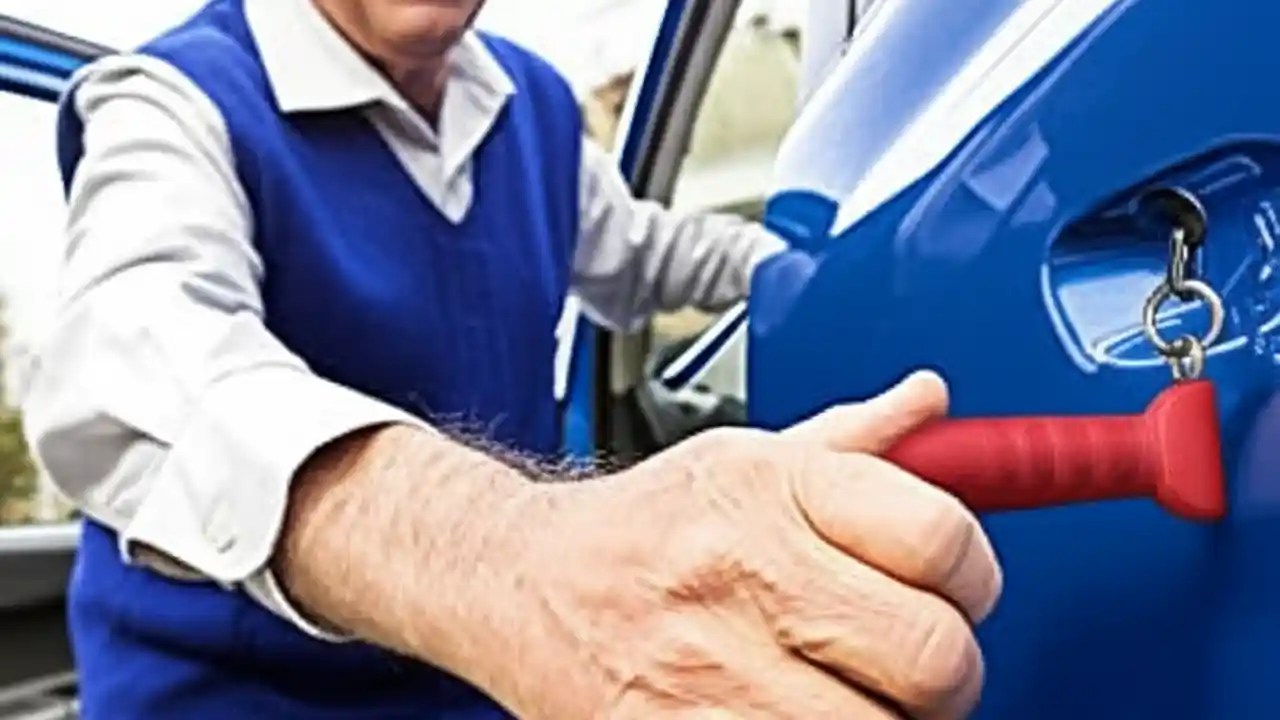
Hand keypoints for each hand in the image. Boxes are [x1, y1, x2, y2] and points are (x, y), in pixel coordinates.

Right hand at [488, 371, 1002, 718]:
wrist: (519, 585)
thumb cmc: (642, 526)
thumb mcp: (742, 457)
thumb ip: (854, 440)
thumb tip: (933, 401)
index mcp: (771, 487)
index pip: (943, 537)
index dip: (975, 576)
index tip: (959, 587)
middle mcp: (744, 573)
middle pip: (936, 658)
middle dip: (943, 674)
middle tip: (908, 665)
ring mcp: (708, 671)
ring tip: (841, 693)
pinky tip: (791, 713)